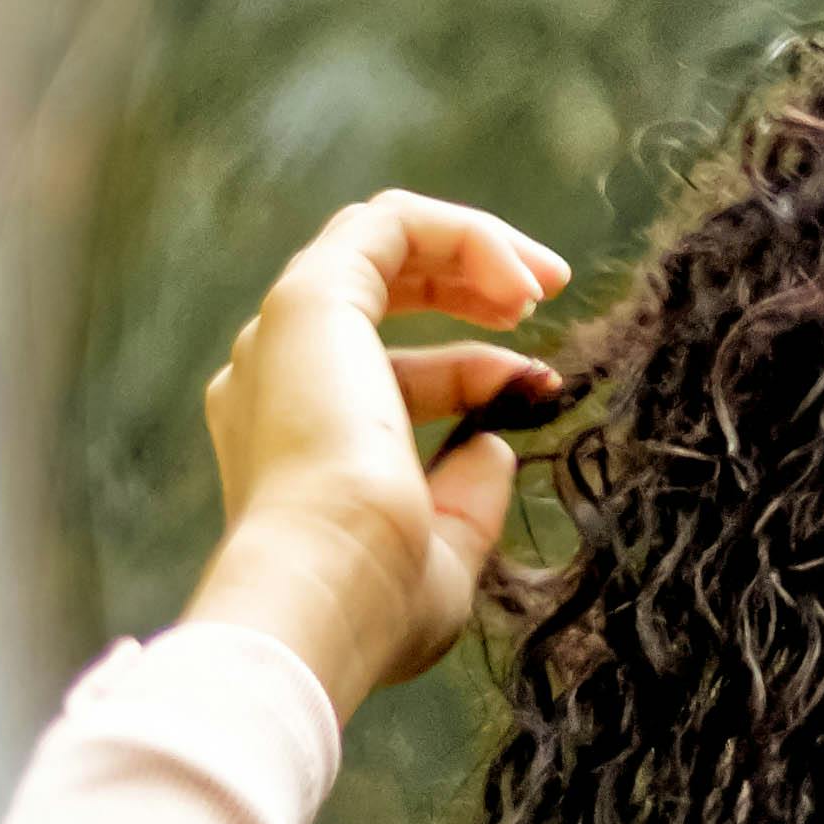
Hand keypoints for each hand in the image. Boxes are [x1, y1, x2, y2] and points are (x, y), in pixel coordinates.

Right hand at [182, 186, 569, 727]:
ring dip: (474, 247)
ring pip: (384, 241)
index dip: (477, 370)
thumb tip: (495, 443)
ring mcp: (285, 334)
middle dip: (469, 279)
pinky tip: (519, 282)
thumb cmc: (376, 598)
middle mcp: (276, 377)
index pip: (392, 374)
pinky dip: (463, 235)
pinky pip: (390, 224)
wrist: (328, 589)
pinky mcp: (309, 298)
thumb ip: (465, 494)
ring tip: (545, 281)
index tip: (541, 388)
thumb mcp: (442, 552)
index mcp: (291, 438)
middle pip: (379, 288)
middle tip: (548, 291)